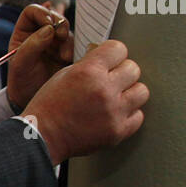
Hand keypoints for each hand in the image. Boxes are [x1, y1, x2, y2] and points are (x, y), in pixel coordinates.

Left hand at [4, 5, 73, 108]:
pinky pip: (76, 44)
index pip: (33, 11)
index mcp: (24, 33)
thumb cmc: (21, 82)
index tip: (48, 24)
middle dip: (60, 24)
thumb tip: (48, 29)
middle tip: (61, 37)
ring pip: (67, 31)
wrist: (32, 101)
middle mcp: (40, 34)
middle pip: (54, 16)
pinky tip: (70, 60)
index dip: (42, 13)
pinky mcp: (67, 52)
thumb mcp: (20, 65)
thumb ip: (31, 46)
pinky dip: (75, 49)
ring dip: (67, 41)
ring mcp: (55, 43)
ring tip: (64, 57)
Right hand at [22, 40, 148, 164]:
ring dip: (130, 92)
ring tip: (117, 97)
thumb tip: (109, 59)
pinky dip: (129, 114)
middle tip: (111, 80)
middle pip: (133, 69)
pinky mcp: (118, 131)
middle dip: (122, 73)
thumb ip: (89, 65)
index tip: (110, 61)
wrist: (43, 137)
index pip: (119, 49)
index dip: (113, 54)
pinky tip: (115, 114)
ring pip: (142, 91)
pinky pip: (138, 115)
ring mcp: (113, 112)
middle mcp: (104, 89)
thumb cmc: (49, 106)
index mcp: (88, 71)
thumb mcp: (63, 75)